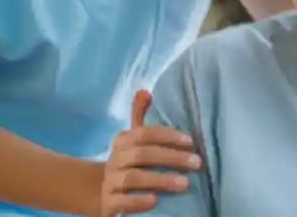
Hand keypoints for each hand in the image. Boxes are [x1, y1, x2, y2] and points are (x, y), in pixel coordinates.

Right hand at [96, 90, 201, 215]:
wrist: (99, 194)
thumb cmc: (127, 164)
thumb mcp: (132, 142)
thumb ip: (139, 117)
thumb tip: (144, 91)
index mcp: (122, 142)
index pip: (144, 133)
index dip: (167, 136)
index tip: (190, 141)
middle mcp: (115, 160)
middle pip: (142, 155)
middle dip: (171, 158)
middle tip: (197, 163)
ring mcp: (110, 183)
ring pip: (132, 179)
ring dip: (160, 180)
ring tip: (185, 184)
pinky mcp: (109, 204)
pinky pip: (121, 202)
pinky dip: (138, 201)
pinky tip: (155, 201)